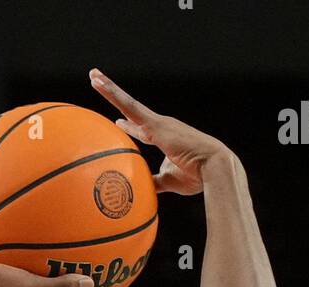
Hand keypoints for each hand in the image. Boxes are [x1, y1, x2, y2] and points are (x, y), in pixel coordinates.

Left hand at [89, 68, 232, 195]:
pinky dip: (115, 95)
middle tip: (97, 82)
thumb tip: (141, 189)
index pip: (142, 129)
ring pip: (128, 103)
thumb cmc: (197, 176)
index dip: (130, 126)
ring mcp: (158, 123)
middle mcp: (161, 126)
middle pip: (132, 110)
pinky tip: (101, 85)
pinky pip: (130, 107)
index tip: (119, 123)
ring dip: (110, 89)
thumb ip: (155, 182)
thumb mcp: (170, 180)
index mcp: (165, 138)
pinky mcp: (156, 125)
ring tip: (94, 75)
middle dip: (115, 97)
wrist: (214, 167)